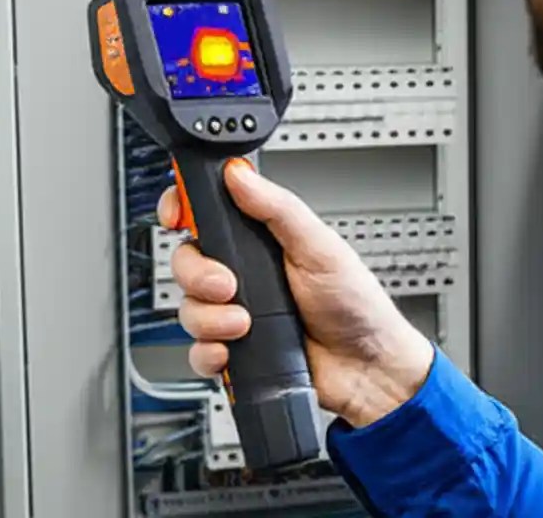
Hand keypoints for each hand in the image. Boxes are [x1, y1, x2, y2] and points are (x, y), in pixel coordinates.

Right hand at [158, 162, 434, 427]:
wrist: (366, 368)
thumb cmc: (356, 304)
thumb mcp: (320, 247)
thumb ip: (278, 210)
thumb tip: (240, 174)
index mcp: (261, 240)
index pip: (207, 214)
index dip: (182, 209)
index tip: (177, 215)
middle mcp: (245, 274)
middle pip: (187, 262)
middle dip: (198, 275)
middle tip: (228, 285)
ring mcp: (237, 313)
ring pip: (188, 308)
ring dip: (210, 318)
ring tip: (246, 324)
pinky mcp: (234, 351)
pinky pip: (196, 351)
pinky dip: (209, 353)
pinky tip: (233, 350)